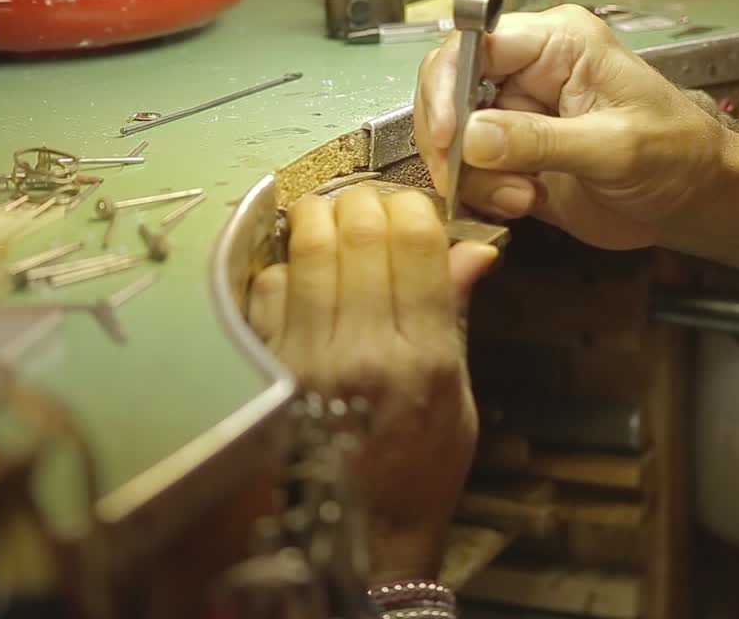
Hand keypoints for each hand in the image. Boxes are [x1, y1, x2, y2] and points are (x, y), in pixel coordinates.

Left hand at [246, 186, 498, 581]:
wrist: (357, 536)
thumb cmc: (419, 466)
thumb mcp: (457, 394)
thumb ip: (454, 315)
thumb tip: (474, 247)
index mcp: (423, 358)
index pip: (415, 239)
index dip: (413, 205)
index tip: (411, 210)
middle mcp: (363, 352)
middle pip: (356, 229)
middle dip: (362, 202)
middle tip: (364, 208)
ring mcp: (305, 359)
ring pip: (306, 247)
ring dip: (318, 219)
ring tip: (328, 221)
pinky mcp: (265, 368)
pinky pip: (267, 286)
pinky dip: (285, 266)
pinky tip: (300, 275)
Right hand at [415, 5, 735, 250]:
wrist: (695, 201)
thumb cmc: (676, 156)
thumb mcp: (614, 148)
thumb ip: (541, 141)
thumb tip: (472, 136)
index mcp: (556, 44)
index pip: (473, 44)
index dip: (447, 88)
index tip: (446, 138)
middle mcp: (529, 73)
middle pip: (449, 92)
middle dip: (453, 143)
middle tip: (470, 182)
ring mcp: (519, 116)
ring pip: (455, 139)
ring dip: (476, 177)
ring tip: (523, 198)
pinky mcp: (515, 157)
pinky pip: (472, 172)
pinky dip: (484, 195)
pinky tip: (525, 204)